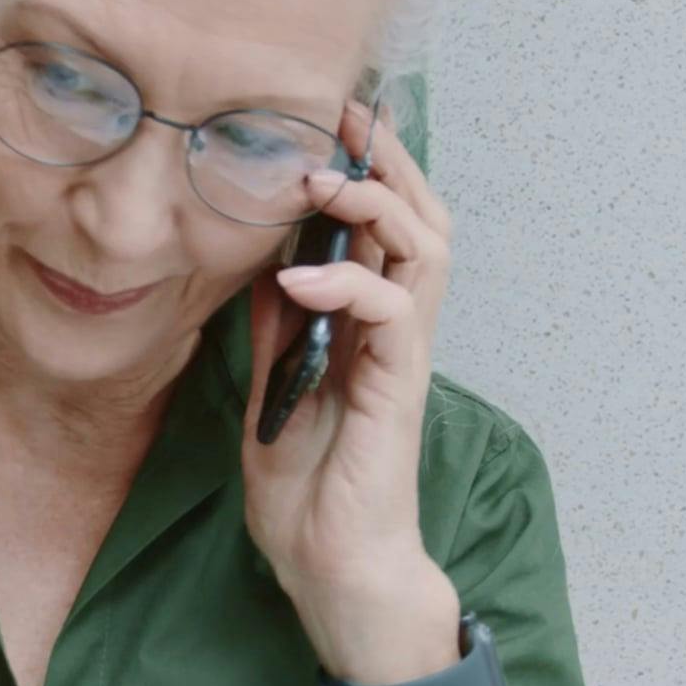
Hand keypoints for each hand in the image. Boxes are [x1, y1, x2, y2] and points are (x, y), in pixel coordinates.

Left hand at [240, 98, 456, 678]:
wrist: (332, 570)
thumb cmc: (309, 493)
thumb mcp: (272, 389)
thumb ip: (275, 326)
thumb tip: (259, 260)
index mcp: (367, 327)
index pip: (384, 226)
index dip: (365, 168)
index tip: (325, 120)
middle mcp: (396, 332)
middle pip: (422, 218)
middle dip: (385, 159)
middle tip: (342, 115)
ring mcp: (402, 358)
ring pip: (425, 248)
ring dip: (375, 203)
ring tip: (320, 181)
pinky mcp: (397, 388)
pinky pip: (393, 311)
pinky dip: (348, 281)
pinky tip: (297, 275)